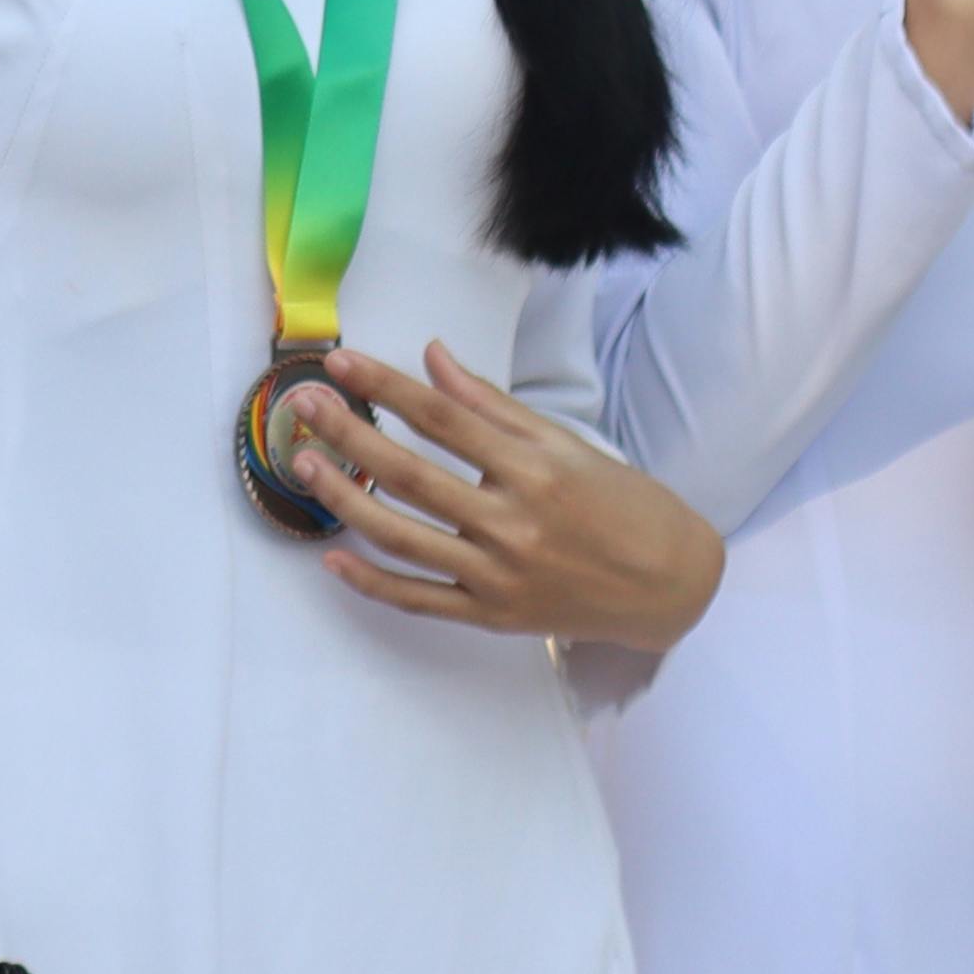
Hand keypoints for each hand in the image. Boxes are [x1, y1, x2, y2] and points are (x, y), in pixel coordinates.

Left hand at [274, 344, 725, 651]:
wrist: (672, 585)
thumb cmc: (623, 505)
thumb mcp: (567, 445)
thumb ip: (493, 405)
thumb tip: (432, 357)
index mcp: (533, 470)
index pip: (441, 419)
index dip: (385, 387)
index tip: (340, 362)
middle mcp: (512, 523)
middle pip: (408, 475)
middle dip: (346, 434)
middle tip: (301, 403)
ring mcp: (498, 575)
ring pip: (400, 537)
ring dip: (343, 499)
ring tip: (302, 463)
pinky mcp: (492, 616)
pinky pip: (418, 601)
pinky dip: (371, 583)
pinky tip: (331, 558)